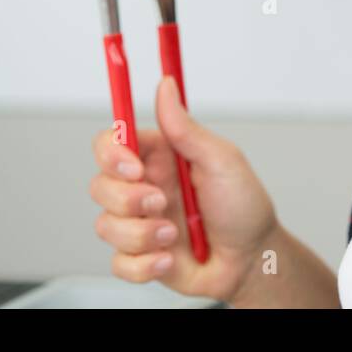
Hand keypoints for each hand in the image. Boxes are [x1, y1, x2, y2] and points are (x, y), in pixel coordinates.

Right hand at [89, 76, 279, 303]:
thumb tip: (166, 86)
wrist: (252, 260)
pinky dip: (145, 265)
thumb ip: (186, 128)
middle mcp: (144, 188)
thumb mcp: (222, 161)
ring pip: (106, 226)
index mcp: (159, 159)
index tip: (134, 167)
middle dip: (129, 199)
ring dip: (143, 235)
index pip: (111, 144)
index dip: (111, 153)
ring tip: (175, 235)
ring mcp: (140, 223)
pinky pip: (118, 263)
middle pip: (100, 185)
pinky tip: (170, 259)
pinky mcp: (140, 257)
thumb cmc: (243, 207)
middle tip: (162, 203)